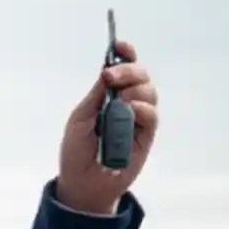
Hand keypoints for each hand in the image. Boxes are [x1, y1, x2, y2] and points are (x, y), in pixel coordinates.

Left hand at [57, 40, 158, 213]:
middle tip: (111, 76)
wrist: (81, 183)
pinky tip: (128, 110)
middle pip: (140, 76)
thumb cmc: (77, 151)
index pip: (123, 69)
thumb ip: (96, 96)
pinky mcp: (146, 137)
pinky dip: (141, 109)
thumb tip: (107, 71)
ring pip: (149, 92)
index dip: (125, 55)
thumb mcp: (80, 119)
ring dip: (134, 89)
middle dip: (128, 70)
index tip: (120, 45)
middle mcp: (127, 104)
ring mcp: (138, 119)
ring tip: (118, 100)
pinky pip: (151, 116)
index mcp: (109, 96)